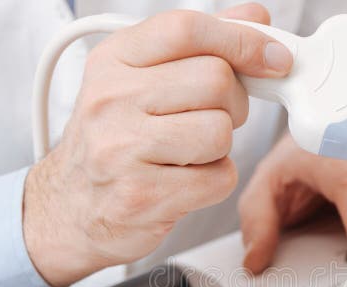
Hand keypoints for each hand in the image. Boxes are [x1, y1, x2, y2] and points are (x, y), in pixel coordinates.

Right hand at [23, 4, 292, 286]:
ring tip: (190, 153)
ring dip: (221, 148)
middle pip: (216, 81)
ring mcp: (122, 149)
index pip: (187, 29)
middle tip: (210, 119)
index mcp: (114, 59)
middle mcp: (112, 98)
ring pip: (220, 132)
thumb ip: (198, 46)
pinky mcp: (141, 196)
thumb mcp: (142, 80)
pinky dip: (215, 182)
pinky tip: (185, 181)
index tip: (275, 58)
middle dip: (232, 105)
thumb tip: (256, 17)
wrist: (71, 207)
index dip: (243, 39)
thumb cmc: (117, 141)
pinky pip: (218, 178)